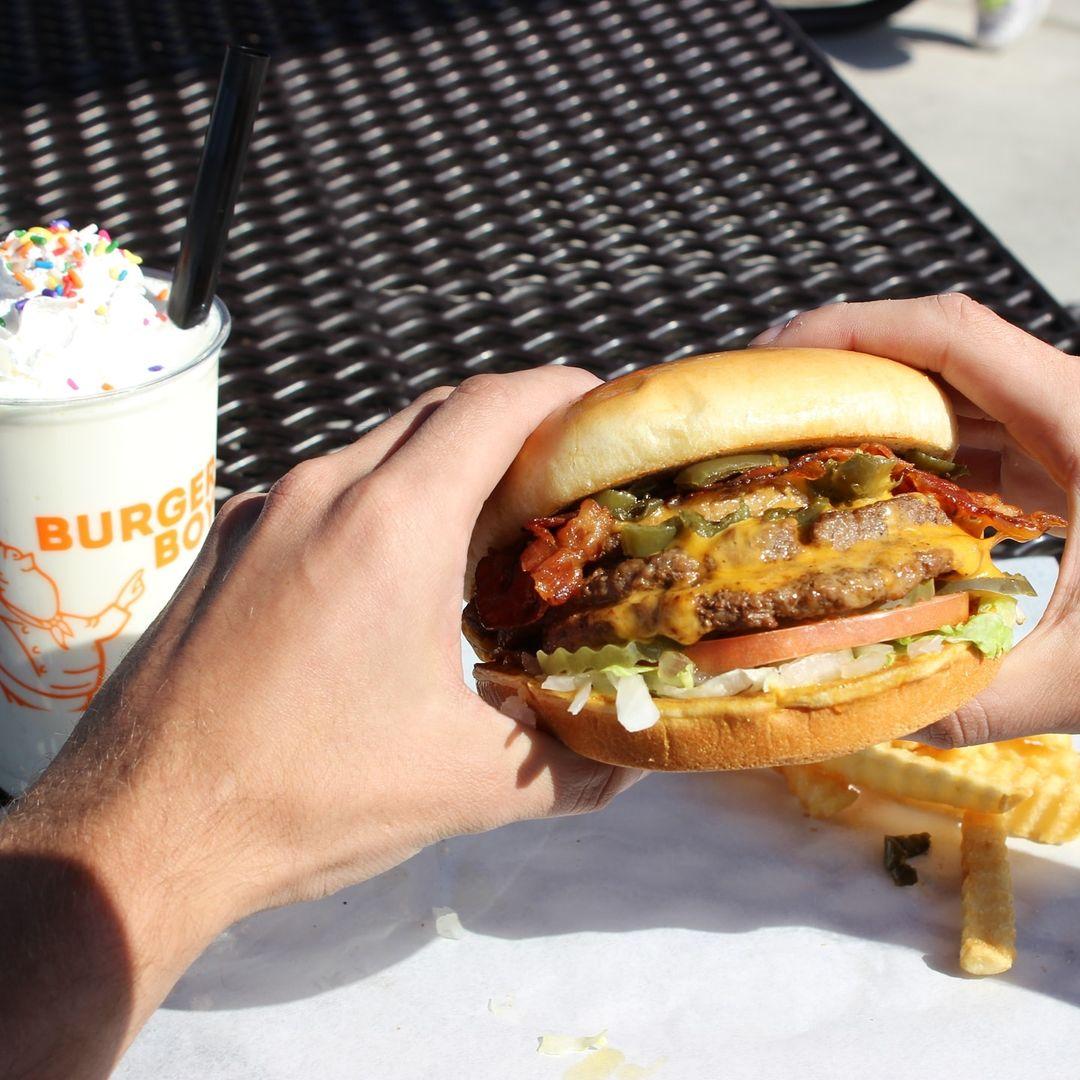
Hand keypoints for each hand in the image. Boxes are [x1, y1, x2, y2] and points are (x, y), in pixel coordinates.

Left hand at [0, 367, 639, 1078]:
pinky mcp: (224, 544)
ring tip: (485, 527)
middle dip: (510, 425)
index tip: (604, 405)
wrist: (136, 832)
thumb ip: (567, 771)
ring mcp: (262, 512)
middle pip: (437, 414)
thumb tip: (627, 765)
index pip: (492, 407)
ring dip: (440, 467)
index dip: (559, 390)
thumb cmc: (304, 796)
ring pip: (375, 451)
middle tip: (563, 474)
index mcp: (392, 526)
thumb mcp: (460, 786)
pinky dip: (377, 502)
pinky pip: (322, 493)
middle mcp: (322, 492)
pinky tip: (389, 573)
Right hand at [751, 293, 1077, 745]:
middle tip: (753, 419)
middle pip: (932, 359)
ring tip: (787, 463)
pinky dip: (907, 466)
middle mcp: (1069, 410)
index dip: (852, 330)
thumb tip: (862, 713)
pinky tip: (863, 510)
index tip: (773, 358)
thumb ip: (982, 695)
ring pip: (947, 403)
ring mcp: (1067, 437)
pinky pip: (970, 445)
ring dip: (864, 424)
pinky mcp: (1065, 469)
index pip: (951, 334)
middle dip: (834, 377)